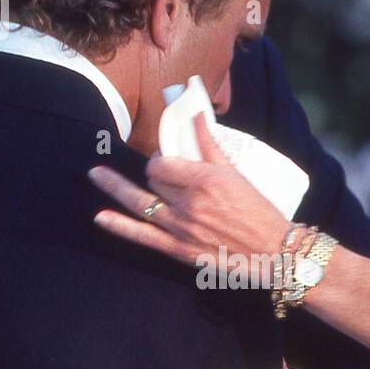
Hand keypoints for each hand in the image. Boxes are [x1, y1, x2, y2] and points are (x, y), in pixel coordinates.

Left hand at [88, 113, 288, 269]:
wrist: (274, 253)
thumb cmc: (259, 211)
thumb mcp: (236, 174)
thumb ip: (209, 145)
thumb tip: (196, 115)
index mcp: (205, 180)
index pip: (163, 163)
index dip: (161, 160)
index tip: (167, 162)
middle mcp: (190, 203)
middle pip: (153, 180)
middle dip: (154, 173)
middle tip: (158, 173)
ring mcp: (182, 227)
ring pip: (140, 202)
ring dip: (114, 186)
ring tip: (94, 174)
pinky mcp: (180, 249)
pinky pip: (142, 236)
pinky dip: (119, 226)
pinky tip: (99, 217)